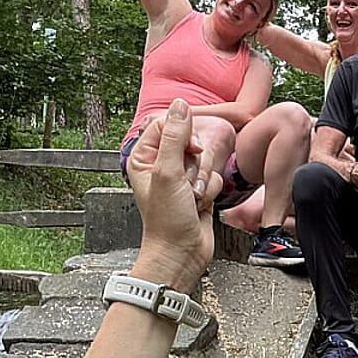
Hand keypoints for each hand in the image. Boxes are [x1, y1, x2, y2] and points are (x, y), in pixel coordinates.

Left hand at [125, 99, 218, 290]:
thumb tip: (181, 105)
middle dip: (195, 162)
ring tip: (192, 198)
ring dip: (203, 179)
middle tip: (187, 180)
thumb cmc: (166, 221)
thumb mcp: (168, 173)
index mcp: (144, 157)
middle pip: (189, 140)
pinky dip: (210, 189)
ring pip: (204, 159)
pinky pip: (213, 175)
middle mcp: (161, 165)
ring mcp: (181, 177)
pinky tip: (200, 204)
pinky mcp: (198, 188)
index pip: (166, 124)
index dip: (183, 133)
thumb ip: (174, 136)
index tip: (190, 147)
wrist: (182, 252)